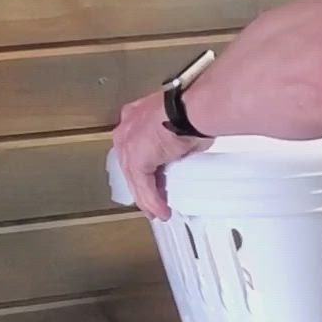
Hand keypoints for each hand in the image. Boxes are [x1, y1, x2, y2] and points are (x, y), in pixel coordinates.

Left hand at [111, 91, 212, 220]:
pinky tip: (161, 210)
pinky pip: (143, 187)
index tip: (153, 182)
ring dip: (148, 200)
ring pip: (135, 180)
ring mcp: (128, 144)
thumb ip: (171, 143)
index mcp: (136, 115)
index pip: (135, 149)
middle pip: (131, 167)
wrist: (192, 109)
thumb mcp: (178, 127)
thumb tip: (179, 156)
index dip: (144, 169)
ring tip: (158, 212)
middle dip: (142, 188)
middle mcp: (127, 128)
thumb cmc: (193, 111)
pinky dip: (153, 201)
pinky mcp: (136, 160)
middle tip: (153, 204)